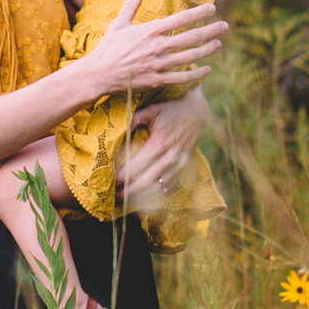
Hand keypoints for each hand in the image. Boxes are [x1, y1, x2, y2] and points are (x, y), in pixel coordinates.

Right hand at [81, 0, 226, 95]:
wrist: (98, 74)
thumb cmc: (108, 47)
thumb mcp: (119, 23)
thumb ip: (132, 3)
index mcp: (150, 30)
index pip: (181, 19)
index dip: (199, 12)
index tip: (212, 8)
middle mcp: (158, 47)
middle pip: (191, 37)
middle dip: (211, 30)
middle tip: (226, 26)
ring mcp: (159, 64)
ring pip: (190, 57)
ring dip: (207, 50)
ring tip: (219, 44)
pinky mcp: (157, 80)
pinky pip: (182, 77)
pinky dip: (196, 74)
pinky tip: (207, 70)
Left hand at [119, 90, 212, 209]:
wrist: (197, 111)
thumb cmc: (170, 109)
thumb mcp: (151, 110)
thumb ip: (133, 120)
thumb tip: (118, 133)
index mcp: (159, 143)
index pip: (137, 166)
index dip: (123, 176)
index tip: (112, 181)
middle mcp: (170, 157)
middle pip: (146, 181)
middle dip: (129, 190)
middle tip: (115, 196)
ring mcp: (179, 163)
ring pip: (159, 186)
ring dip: (142, 195)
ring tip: (127, 200)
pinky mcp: (184, 166)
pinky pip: (171, 184)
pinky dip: (158, 193)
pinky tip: (147, 198)